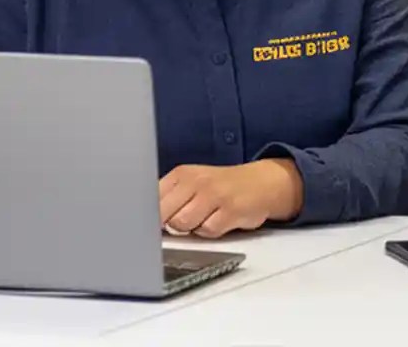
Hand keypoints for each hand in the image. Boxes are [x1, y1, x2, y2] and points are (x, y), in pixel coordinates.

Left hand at [158, 159, 303, 238]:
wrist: (261, 183)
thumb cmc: (221, 187)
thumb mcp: (193, 183)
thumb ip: (169, 198)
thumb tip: (146, 222)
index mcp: (182, 174)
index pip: (151, 198)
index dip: (148, 215)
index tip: (150, 223)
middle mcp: (196, 181)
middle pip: (164, 214)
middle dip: (169, 224)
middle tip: (182, 220)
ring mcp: (214, 195)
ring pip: (183, 224)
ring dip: (191, 229)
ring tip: (202, 219)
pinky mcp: (231, 211)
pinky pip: (208, 231)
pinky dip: (210, 232)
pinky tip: (218, 220)